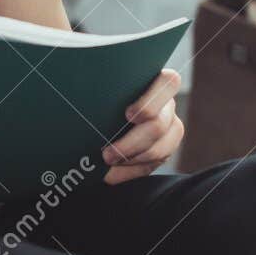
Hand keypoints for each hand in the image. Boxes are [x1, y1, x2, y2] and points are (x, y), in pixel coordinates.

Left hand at [101, 68, 183, 184]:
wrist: (95, 120)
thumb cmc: (98, 101)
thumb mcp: (103, 91)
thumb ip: (104, 90)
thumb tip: (86, 94)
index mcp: (155, 83)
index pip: (169, 82)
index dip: (151, 101)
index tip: (128, 115)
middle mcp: (166, 106)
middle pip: (158, 125)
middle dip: (131, 143)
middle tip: (107, 153)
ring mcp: (169, 130)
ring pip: (159, 149)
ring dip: (130, 160)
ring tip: (107, 162)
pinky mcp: (164, 151)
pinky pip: (153, 165)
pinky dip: (130, 171)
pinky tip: (112, 172)